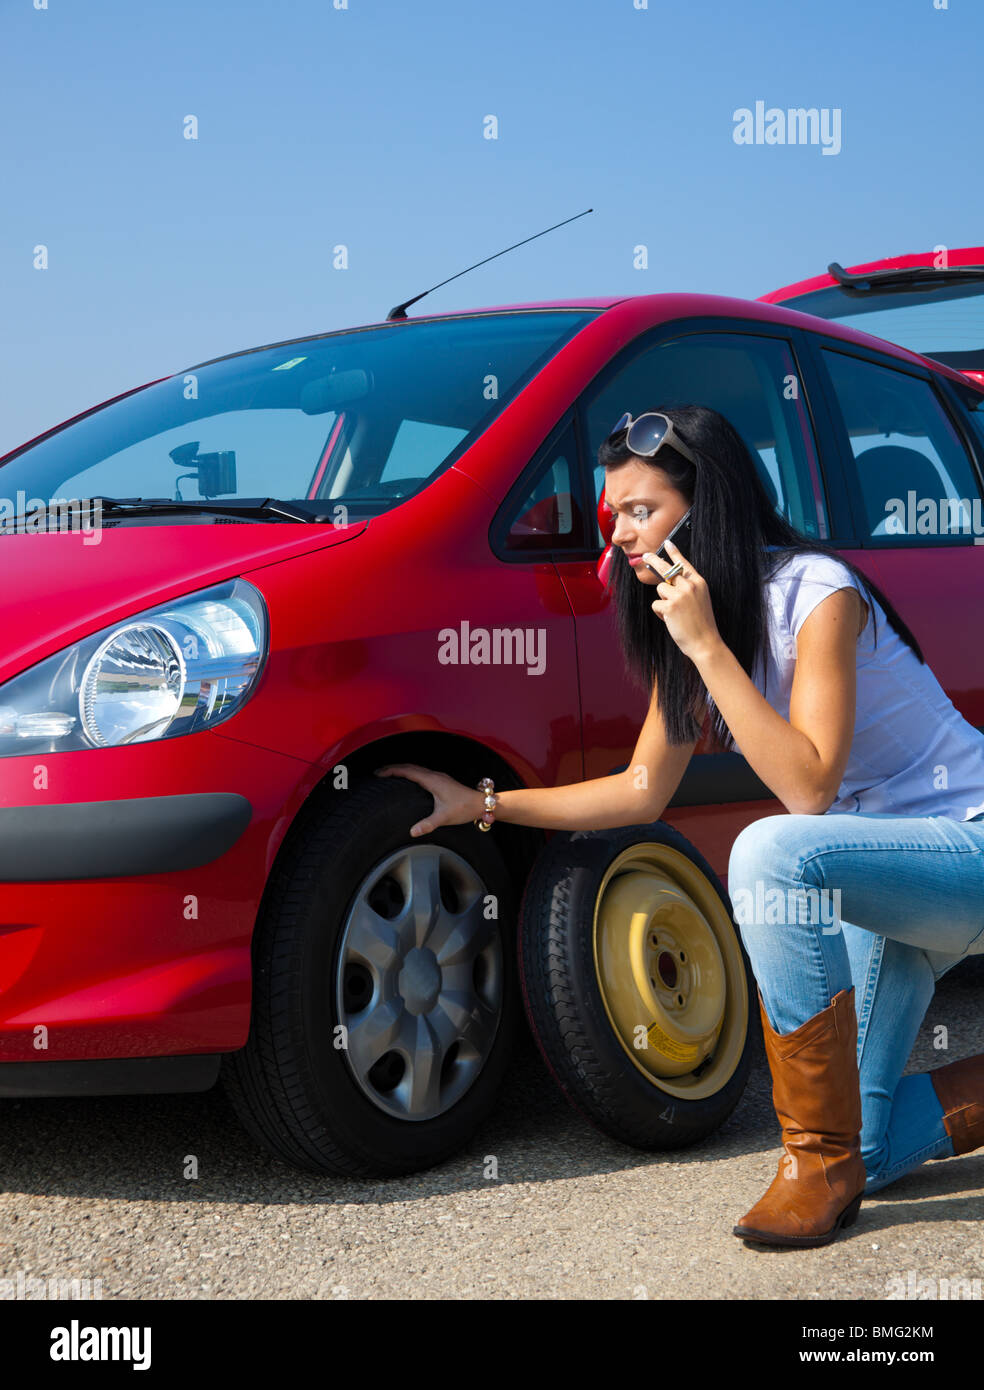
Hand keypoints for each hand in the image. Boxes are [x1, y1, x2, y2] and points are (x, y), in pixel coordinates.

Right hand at [374, 764, 481, 836]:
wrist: (480, 803)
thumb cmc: (464, 808)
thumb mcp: (444, 817)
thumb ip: (428, 824)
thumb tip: (412, 832)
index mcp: (432, 780)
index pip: (407, 771)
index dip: (391, 771)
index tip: (378, 774)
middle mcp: (434, 775)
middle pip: (409, 766)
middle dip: (392, 768)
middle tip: (377, 772)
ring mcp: (438, 777)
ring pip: (415, 768)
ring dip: (401, 769)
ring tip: (388, 774)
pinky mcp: (441, 780)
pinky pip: (421, 772)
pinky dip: (409, 772)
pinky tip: (407, 780)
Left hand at [644, 538, 721, 662]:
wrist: (705, 642)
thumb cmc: (701, 623)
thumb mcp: (700, 599)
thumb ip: (687, 588)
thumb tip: (668, 581)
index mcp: (699, 583)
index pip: (684, 563)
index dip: (674, 552)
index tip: (667, 543)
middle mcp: (689, 585)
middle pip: (666, 568)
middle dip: (654, 560)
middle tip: (645, 556)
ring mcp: (679, 594)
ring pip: (660, 589)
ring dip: (663, 601)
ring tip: (675, 613)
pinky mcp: (670, 605)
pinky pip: (656, 604)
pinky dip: (661, 614)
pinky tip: (672, 620)